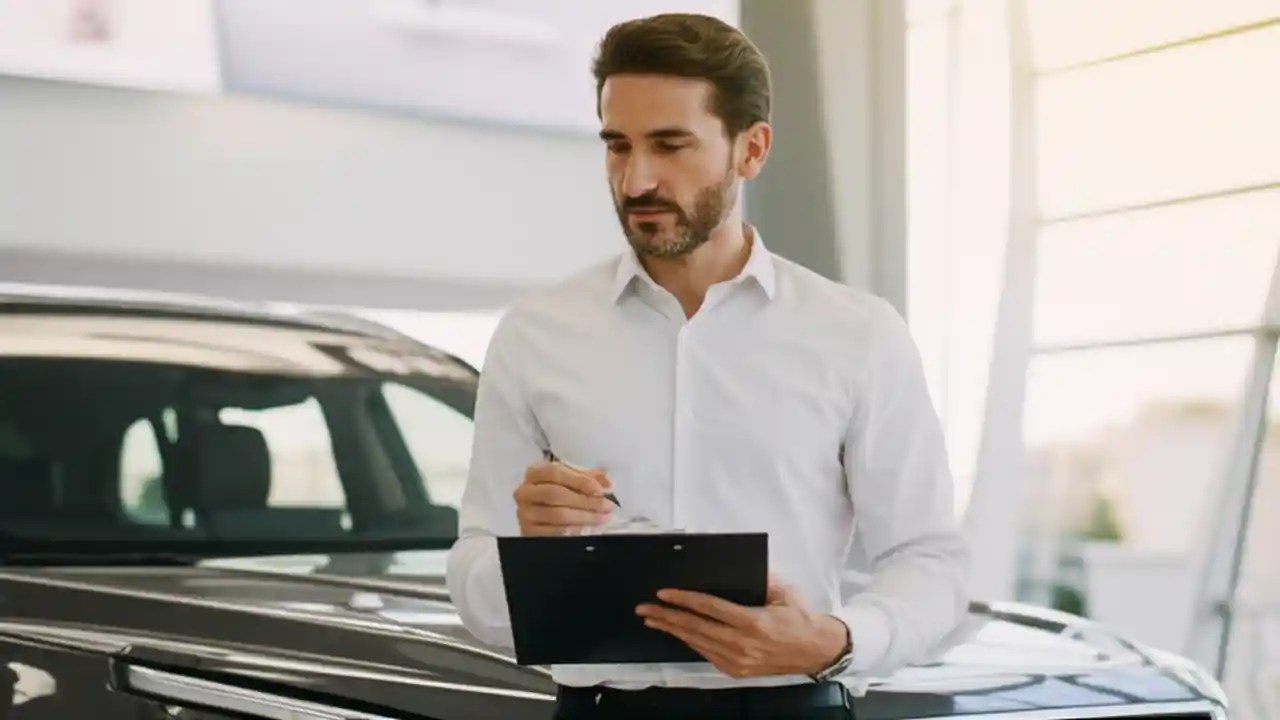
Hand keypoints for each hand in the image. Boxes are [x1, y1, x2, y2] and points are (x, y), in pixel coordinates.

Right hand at [513, 461, 613, 535]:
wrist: (544, 515)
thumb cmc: (560, 492)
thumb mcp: (573, 479)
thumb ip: (590, 477)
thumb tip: (607, 483)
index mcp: (535, 473)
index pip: (555, 473)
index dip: (580, 481)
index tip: (600, 490)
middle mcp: (525, 492)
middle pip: (556, 495)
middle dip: (586, 501)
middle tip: (607, 506)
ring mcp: (525, 514)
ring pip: (558, 515)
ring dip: (585, 517)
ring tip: (603, 518)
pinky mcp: (528, 532)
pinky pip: (555, 533)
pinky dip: (575, 531)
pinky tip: (589, 529)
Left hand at [635, 576, 849, 677]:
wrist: (815, 651)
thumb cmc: (800, 618)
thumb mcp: (785, 593)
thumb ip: (763, 579)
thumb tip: (740, 566)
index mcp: (753, 621)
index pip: (710, 608)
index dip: (684, 600)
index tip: (664, 593)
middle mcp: (742, 643)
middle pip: (695, 627)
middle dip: (666, 616)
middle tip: (645, 608)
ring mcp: (737, 660)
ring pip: (696, 642)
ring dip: (671, 630)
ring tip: (652, 619)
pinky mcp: (735, 670)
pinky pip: (705, 653)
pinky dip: (688, 641)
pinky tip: (676, 632)